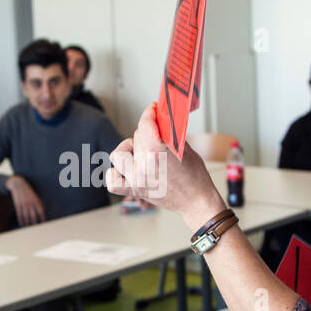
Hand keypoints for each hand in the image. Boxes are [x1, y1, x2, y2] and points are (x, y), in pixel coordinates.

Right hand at [5, 175, 45, 225]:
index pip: (41, 213)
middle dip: (35, 224)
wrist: (19, 185)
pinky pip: (19, 214)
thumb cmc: (30, 193)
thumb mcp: (36, 198)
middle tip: (36, 230)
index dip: (43, 220)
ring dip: (27, 224)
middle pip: (33, 217)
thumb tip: (43, 215)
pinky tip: (22, 224)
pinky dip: (21, 220)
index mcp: (37, 202)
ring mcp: (24, 204)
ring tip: (28, 229)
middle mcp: (31, 203)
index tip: (44, 226)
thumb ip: (40, 206)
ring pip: (26, 217)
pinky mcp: (18, 205)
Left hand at [107, 102, 225, 228]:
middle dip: (147, 133)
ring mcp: (136, 180)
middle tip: (159, 136)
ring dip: (128, 150)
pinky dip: (116, 174)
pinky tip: (127, 169)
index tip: (152, 110)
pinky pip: (113, 181)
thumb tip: (158, 120)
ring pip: (118, 155)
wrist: (196, 201)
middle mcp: (142, 167)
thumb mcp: (184, 147)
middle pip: (136, 137)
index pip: (145, 124)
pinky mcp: (134, 190)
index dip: (149, 113)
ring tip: (141, 152)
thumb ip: (168, 133)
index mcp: (156, 153)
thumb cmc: (195, 176)